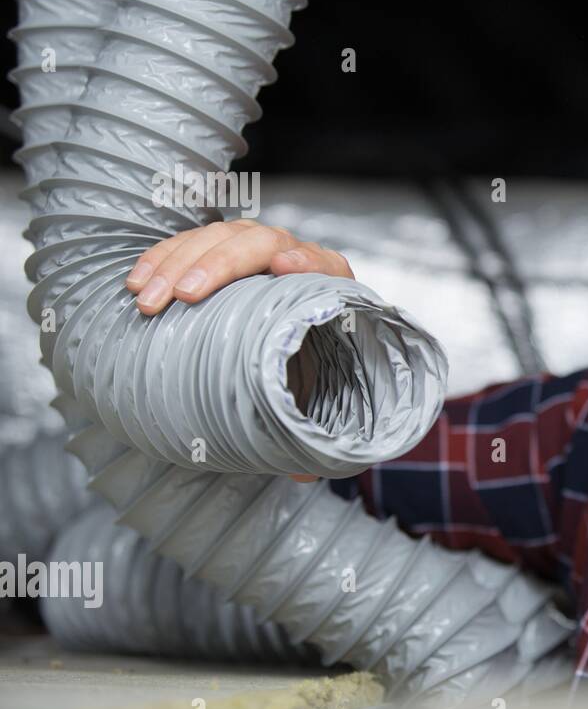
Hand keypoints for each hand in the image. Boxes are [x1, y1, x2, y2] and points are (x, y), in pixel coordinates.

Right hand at [125, 219, 352, 484]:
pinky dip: (160, 258)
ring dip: (178, 262)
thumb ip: (309, 428)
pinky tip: (136, 281)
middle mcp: (295, 261)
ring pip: (218, 238)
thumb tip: (303, 471)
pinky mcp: (220, 252)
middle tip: (184, 295)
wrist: (295, 351)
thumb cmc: (310, 371)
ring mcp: (255, 251)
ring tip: (148, 298)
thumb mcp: (315, 398)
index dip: (305, 261)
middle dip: (220, 264)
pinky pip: (189, 243)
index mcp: (329, 289)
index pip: (323, 263)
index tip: (284, 267)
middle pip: (260, 243)